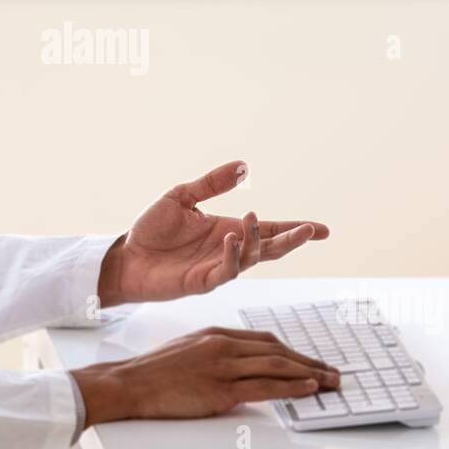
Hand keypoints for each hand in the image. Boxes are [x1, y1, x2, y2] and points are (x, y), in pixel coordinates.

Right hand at [71, 327, 340, 424]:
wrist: (132, 382)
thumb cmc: (156, 371)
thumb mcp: (190, 349)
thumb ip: (217, 353)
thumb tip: (241, 367)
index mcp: (217, 334)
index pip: (265, 339)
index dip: (293, 351)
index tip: (310, 360)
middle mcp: (224, 346)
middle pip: (277, 351)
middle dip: (309, 361)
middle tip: (332, 372)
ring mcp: (223, 366)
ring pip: (276, 366)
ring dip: (309, 374)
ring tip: (329, 382)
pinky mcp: (220, 389)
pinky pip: (263, 386)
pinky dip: (290, 386)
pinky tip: (307, 388)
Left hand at [98, 160, 328, 305]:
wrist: (125, 256)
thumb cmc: (151, 229)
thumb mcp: (182, 196)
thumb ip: (211, 184)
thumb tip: (243, 167)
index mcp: (227, 229)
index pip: (268, 230)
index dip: (295, 229)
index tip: (323, 229)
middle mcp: (228, 250)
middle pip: (270, 247)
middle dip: (292, 240)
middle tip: (312, 230)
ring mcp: (217, 267)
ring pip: (251, 259)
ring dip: (256, 240)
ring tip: (253, 218)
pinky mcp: (201, 281)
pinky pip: (225, 271)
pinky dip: (232, 255)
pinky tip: (231, 238)